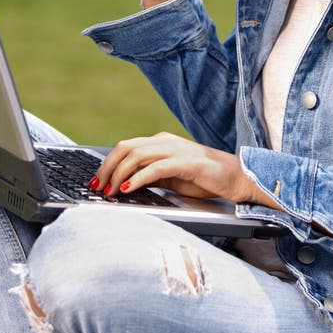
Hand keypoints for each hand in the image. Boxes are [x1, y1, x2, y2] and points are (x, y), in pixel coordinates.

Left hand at [89, 132, 281, 210]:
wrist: (237, 177)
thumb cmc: (205, 178)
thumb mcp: (171, 177)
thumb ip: (150, 176)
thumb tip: (124, 185)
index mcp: (161, 142)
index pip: (126, 147)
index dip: (107, 163)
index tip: (96, 181)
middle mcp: (166, 141)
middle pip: (126, 148)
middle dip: (107, 168)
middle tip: (97, 187)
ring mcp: (176, 150)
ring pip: (137, 155)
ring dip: (119, 175)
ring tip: (110, 191)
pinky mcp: (187, 162)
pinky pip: (156, 167)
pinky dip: (139, 178)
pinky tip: (129, 189)